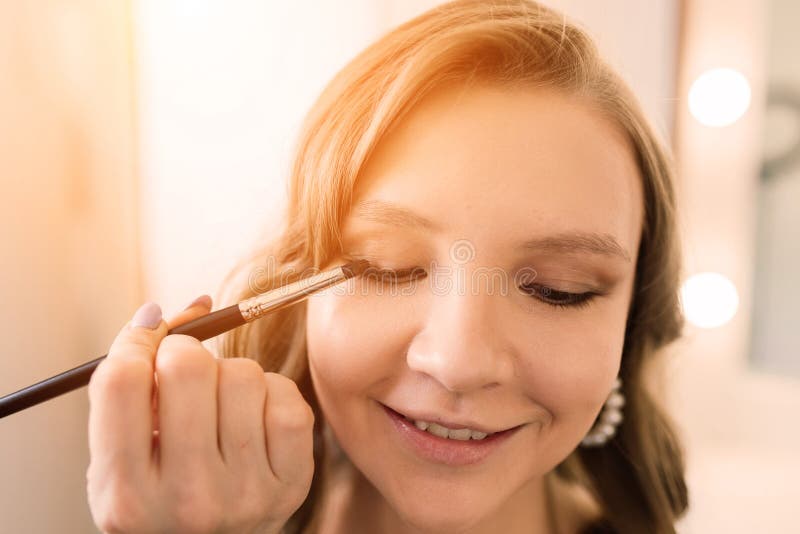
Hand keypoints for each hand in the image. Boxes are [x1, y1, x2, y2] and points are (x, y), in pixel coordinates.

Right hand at [86, 297, 313, 533]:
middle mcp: (187, 499)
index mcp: (125, 496)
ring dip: (227, 374)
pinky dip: (267, 392)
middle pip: (187, 366)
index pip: (121, 379)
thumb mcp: (120, 457)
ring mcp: (246, 493)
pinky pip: (285, 394)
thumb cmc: (159, 492)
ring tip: (217, 406)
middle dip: (182, 350)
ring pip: (242, 372)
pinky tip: (251, 418)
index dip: (135, 339)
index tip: (149, 334)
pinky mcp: (292, 484)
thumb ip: (131, 386)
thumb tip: (189, 305)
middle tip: (182, 369)